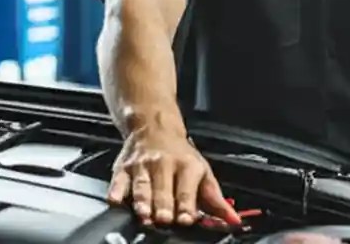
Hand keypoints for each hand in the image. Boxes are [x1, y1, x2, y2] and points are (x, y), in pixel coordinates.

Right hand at [107, 125, 239, 228]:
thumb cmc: (181, 156)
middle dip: (163, 206)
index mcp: (187, 167)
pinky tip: (115, 201)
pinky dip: (116, 192)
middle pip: (163, 191)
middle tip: (164, 220)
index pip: (186, 190)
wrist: (155, 127)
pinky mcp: (123, 169)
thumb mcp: (203, 172)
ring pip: (141, 187)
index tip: (186, 218)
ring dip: (142, 201)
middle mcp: (164, 165)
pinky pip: (117, 182)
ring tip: (144, 215)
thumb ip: (216, 200)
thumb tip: (233, 220)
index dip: (186, 205)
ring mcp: (142, 167)